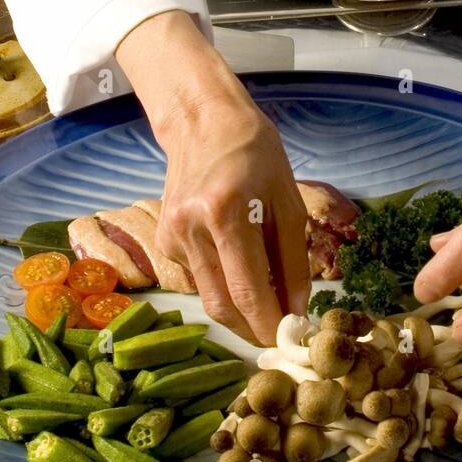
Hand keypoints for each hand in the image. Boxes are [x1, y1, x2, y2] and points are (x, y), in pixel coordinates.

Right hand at [115, 9, 309, 344]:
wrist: (202, 121)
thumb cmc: (255, 153)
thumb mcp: (287, 199)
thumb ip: (292, 259)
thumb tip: (297, 309)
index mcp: (224, 212)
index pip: (248, 290)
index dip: (271, 324)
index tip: (292, 340)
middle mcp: (190, 227)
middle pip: (222, 305)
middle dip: (253, 329)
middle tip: (281, 336)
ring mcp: (170, 235)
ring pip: (208, 297)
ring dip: (240, 313)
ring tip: (268, 308)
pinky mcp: (164, 240)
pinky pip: (199, 277)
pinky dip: (222, 283)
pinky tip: (237, 262)